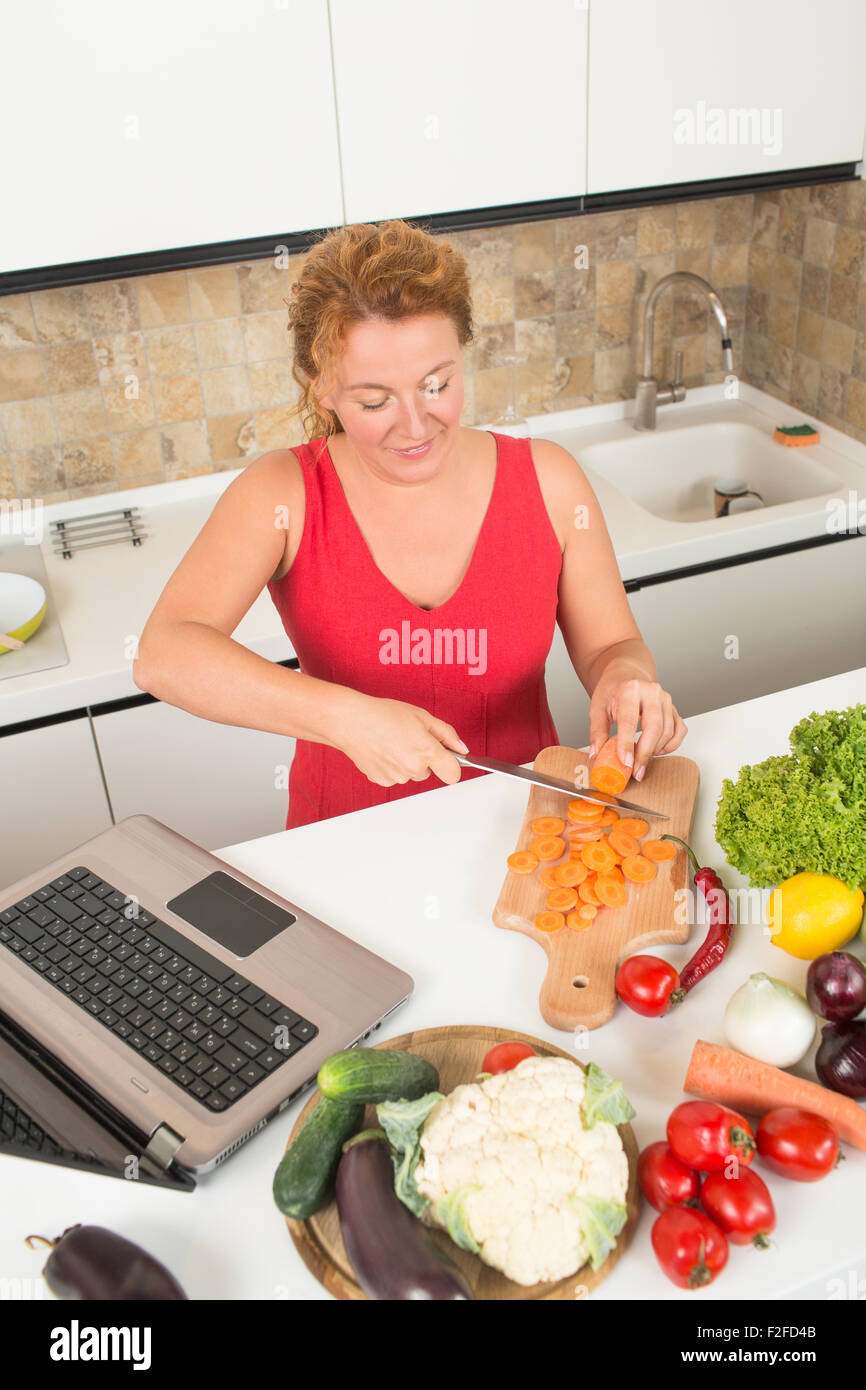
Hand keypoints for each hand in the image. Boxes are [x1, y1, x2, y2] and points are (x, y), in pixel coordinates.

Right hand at [336, 692, 467, 787]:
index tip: (447, 758)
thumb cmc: (384, 714)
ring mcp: (397, 777)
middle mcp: (413, 768)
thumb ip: (447, 734)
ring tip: (393, 742)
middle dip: (424, 758)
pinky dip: (391, 766)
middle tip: (409, 738)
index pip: (454, 774)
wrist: (352, 721)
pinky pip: (395, 776)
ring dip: (406, 762)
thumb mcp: (422, 716)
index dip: (452, 765)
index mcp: (427, 751)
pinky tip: (383, 750)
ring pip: (411, 774)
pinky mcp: (382, 781)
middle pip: (430, 771)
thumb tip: (461, 749)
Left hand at [589, 676, 686, 782]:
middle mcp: (651, 692)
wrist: (627, 674)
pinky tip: (657, 750)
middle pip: (655, 727)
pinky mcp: (673, 707)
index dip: (627, 744)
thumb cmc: (612, 690)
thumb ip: (597, 732)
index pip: (630, 720)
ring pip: (668, 731)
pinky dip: (671, 744)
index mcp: (630, 690)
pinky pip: (680, 730)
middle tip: (636, 771)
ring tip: (641, 760)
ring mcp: (665, 699)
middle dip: (645, 753)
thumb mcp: (597, 708)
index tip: (626, 762)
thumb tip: (596, 754)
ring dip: (656, 751)